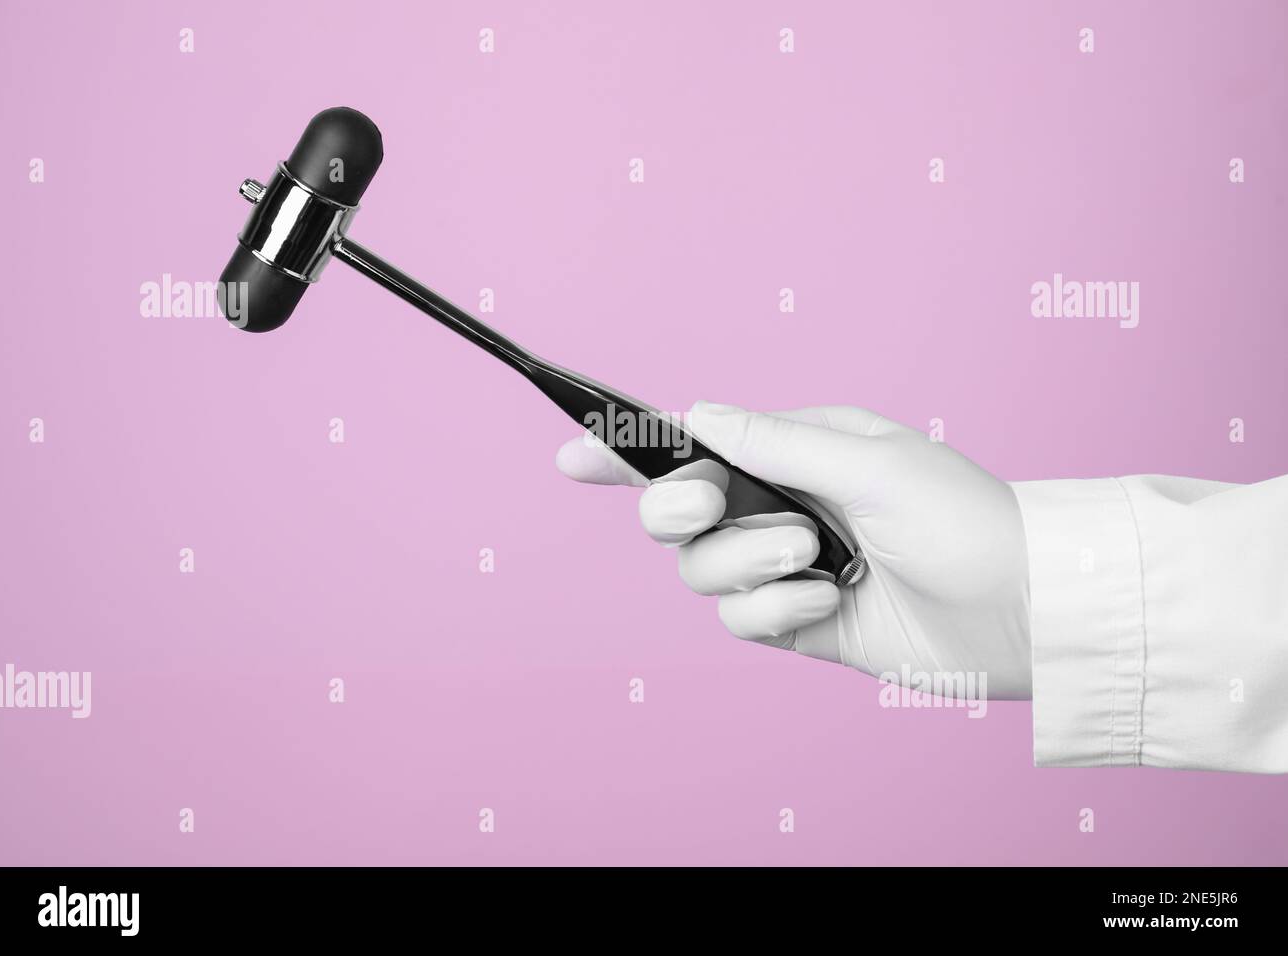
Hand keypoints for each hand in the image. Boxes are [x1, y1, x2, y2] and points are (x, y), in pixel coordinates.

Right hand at [557, 402, 1031, 698]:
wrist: (1017, 611)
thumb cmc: (960, 518)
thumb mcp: (869, 462)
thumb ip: (775, 442)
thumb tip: (701, 415)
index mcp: (795, 451)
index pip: (694, 446)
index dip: (628, 454)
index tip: (573, 456)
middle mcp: (779, 507)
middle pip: (676, 510)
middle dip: (680, 507)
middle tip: (711, 504)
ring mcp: (783, 567)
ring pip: (700, 569)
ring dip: (747, 561)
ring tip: (813, 558)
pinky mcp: (793, 621)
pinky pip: (738, 618)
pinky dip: (774, 610)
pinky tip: (826, 602)